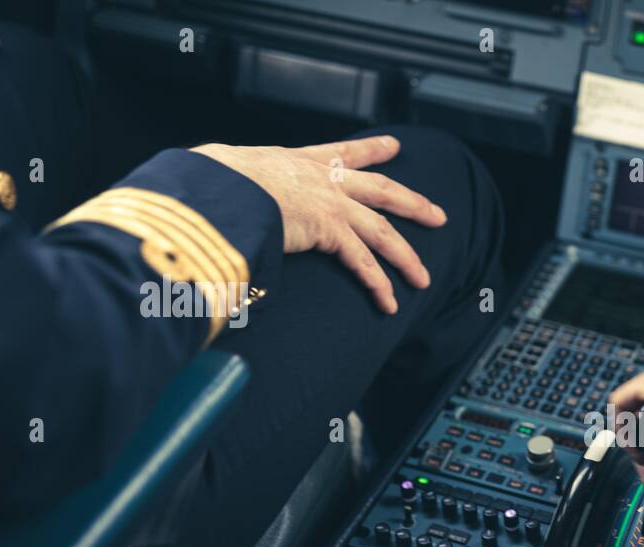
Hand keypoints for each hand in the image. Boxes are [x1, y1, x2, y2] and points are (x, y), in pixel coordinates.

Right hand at [191, 136, 445, 313]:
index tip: (393, 146)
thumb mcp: (221, 173)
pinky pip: (362, 262)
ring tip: (423, 278)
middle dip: (412, 203)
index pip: (340, 154)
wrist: (212, 184)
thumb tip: (210, 200)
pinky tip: (390, 303)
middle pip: (380, 190)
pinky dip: (377, 284)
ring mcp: (329, 202)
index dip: (370, 150)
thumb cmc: (206, 180)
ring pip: (381, 231)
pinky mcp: (328, 228)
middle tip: (438, 214)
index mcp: (294, 161)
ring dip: (405, 257)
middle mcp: (320, 178)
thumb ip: (230, 187)